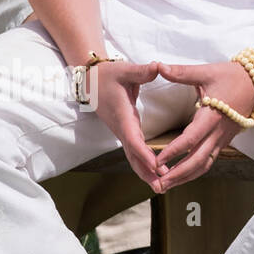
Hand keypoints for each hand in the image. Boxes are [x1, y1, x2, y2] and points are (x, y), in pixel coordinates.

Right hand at [92, 60, 163, 192]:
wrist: (92, 80)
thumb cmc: (110, 75)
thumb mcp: (125, 70)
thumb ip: (141, 71)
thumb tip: (158, 66)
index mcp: (122, 116)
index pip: (134, 139)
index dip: (144, 153)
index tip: (157, 165)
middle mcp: (122, 128)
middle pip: (133, 155)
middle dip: (146, 171)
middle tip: (161, 186)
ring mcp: (122, 131)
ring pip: (133, 156)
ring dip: (145, 171)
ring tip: (161, 186)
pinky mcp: (125, 131)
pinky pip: (134, 151)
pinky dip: (143, 163)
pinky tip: (156, 173)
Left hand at [151, 60, 253, 191]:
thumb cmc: (232, 75)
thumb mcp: (206, 72)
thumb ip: (181, 72)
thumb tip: (158, 67)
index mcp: (212, 115)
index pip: (190, 139)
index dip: (173, 152)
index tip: (156, 161)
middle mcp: (219, 131)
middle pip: (198, 160)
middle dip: (178, 174)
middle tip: (158, 184)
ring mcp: (224, 137)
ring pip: (205, 164)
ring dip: (186, 177)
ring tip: (166, 185)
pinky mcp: (226, 139)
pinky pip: (211, 159)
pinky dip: (196, 170)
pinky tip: (183, 176)